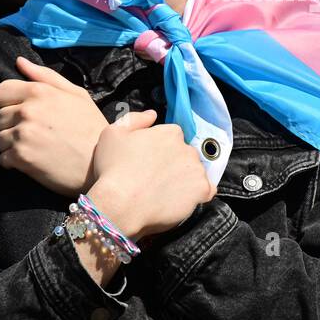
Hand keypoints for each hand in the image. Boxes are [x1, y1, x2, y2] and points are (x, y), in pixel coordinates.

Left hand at [0, 55, 111, 197]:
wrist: (101, 163)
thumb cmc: (91, 127)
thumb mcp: (76, 95)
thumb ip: (45, 76)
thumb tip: (19, 62)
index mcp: (39, 91)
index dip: (5, 103)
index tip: (18, 113)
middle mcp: (27, 110)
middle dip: (9, 125)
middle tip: (31, 133)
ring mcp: (23, 134)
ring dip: (11, 145)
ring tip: (33, 147)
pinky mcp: (21, 157)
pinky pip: (3, 158)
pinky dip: (14, 162)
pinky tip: (32, 161)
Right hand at [86, 112, 216, 239]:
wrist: (119, 205)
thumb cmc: (112, 169)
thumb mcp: (112, 133)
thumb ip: (135, 119)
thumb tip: (153, 114)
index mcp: (170, 133)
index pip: (172, 137)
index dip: (159, 150)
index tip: (148, 162)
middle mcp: (188, 148)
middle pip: (184, 154)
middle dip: (173, 163)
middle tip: (155, 178)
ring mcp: (197, 170)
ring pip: (194, 172)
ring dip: (184, 179)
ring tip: (164, 192)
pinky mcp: (201, 190)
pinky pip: (206, 190)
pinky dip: (198, 194)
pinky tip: (182, 199)